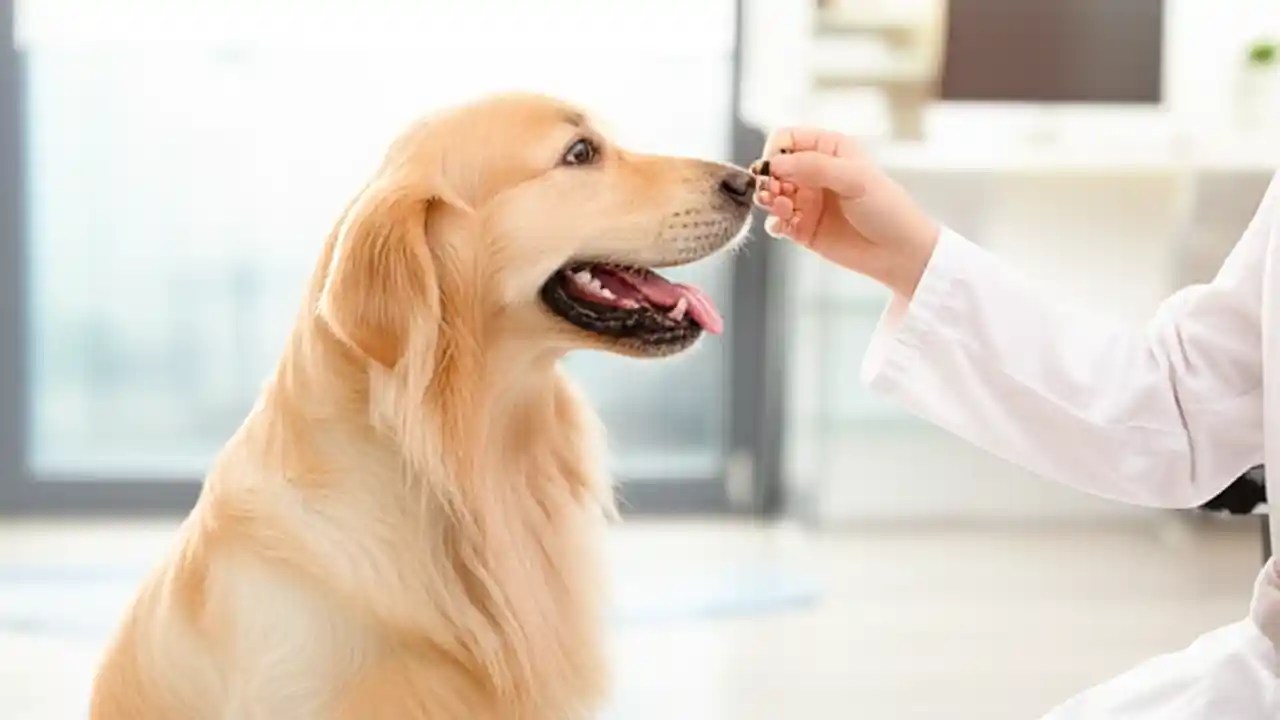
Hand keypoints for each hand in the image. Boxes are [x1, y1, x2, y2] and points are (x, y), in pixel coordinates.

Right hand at [753, 128, 939, 297]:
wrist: (900, 252)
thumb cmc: (886, 208)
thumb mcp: (854, 178)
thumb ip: (814, 167)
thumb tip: (774, 164)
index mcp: (829, 149)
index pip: (787, 138)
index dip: (775, 151)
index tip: (775, 168)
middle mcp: (815, 172)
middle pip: (774, 167)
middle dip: (768, 179)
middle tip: (774, 193)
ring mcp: (808, 201)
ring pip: (771, 194)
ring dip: (768, 201)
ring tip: (781, 210)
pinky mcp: (804, 228)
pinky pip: (777, 222)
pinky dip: (773, 223)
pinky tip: (782, 227)